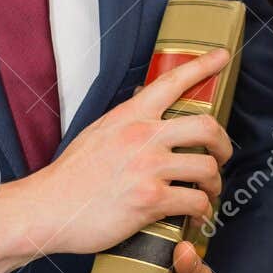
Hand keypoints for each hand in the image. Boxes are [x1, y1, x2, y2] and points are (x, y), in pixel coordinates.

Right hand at [0, 46, 233, 272]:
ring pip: (207, 169)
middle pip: (207, 127)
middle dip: (224, 145)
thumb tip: (147, 113)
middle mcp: (143, 136)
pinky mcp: (150, 199)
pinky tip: (196, 215)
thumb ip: (127, 123)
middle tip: (221, 156)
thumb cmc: (72, 176)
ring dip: (214, 184)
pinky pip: (195, 202)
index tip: (222, 56)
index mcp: (130, 116)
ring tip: (207, 193)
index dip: (202, 66)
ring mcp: (148, 167)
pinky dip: (202, 212)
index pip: (172, 81)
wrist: (48, 207)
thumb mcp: (99, 133)